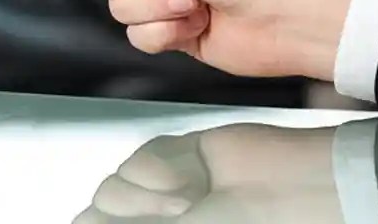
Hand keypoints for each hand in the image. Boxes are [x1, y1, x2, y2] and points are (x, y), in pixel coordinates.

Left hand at [73, 124, 341, 223]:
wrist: (295, 192)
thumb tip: (82, 222)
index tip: (149, 216)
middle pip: (96, 217)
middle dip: (134, 216)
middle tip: (184, 215)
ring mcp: (160, 198)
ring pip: (112, 192)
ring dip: (153, 196)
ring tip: (197, 200)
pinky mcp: (173, 161)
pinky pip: (139, 161)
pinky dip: (165, 169)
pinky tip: (199, 177)